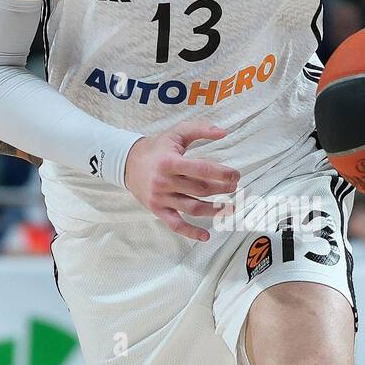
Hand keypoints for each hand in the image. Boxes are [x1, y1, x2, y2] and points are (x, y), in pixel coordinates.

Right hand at [124, 122, 236, 240]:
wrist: (128, 163)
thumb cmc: (157, 148)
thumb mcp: (176, 134)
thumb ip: (200, 129)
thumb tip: (224, 132)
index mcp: (169, 161)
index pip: (202, 169)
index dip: (222, 173)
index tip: (236, 174)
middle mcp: (164, 181)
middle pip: (201, 189)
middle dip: (222, 189)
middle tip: (235, 186)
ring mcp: (160, 198)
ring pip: (193, 208)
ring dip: (215, 210)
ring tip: (231, 207)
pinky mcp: (157, 209)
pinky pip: (176, 224)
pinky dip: (191, 232)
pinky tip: (206, 236)